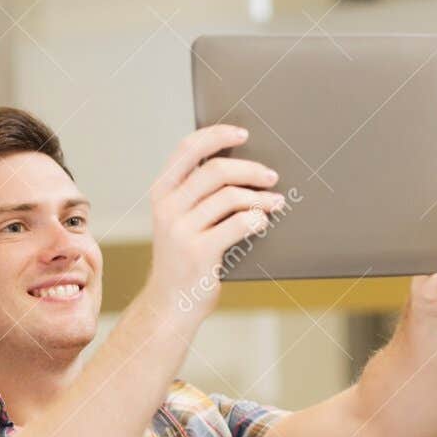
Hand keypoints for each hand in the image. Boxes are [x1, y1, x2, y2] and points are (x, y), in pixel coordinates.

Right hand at [142, 125, 286, 324]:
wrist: (170, 303)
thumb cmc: (183, 256)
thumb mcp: (179, 219)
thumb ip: (196, 192)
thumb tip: (241, 164)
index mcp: (161, 192)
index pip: (187, 149)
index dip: (217, 135)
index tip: (244, 134)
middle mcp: (166, 208)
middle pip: (215, 170)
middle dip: (250, 170)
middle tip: (271, 176)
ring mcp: (180, 231)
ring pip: (230, 197)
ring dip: (260, 198)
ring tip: (275, 203)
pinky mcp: (198, 252)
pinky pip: (239, 224)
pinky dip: (257, 220)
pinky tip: (263, 222)